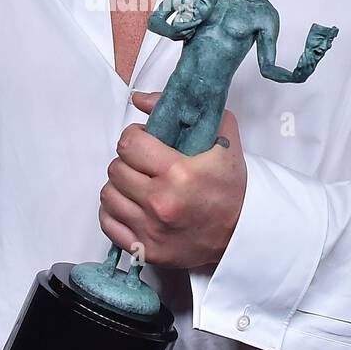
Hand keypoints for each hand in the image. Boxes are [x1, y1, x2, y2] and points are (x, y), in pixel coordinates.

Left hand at [98, 90, 247, 268]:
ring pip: (108, 195)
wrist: (243, 233)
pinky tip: (132, 206)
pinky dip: (115, 212)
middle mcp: (161, 203)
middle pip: (116, 169)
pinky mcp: (145, 250)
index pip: (128, 144)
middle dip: (129, 161)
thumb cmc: (232, 187)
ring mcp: (151, 230)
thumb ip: (187, 109)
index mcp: (179, 173)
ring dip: (120, 186)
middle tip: (145, 164)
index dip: (135, 137)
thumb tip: (140, 99)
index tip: (146, 141)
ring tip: (139, 185)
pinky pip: (107, 223)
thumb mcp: (222, 138)